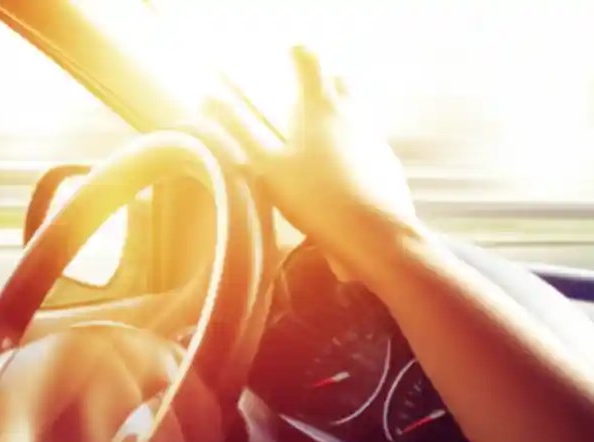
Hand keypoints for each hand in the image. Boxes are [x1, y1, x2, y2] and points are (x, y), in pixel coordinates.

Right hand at [212, 46, 419, 273]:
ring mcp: (373, 137)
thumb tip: (208, 98)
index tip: (287, 57)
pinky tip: (337, 172)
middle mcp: (352, 113)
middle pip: (337, 82)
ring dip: (335, 114)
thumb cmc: (315, 197)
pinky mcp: (385, 162)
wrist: (374, 234)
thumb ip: (239, 130)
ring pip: (354, 111)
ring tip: (313, 140)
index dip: (296, 54)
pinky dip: (350, 145)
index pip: (309, 61)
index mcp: (320, 106)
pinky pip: (365, 141)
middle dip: (320, 82)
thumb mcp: (267, 166)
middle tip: (299, 99)